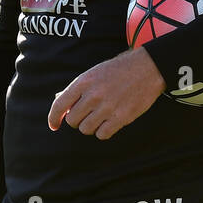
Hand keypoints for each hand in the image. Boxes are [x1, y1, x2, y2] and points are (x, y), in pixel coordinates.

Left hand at [47, 46, 164, 139]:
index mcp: (84, 81)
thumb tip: (59, 102)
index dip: (53, 118)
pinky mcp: (122, 117)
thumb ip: (77, 89)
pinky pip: (102, 134)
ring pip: (86, 129)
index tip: (54, 125)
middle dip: (77, 120)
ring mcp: (108, 107)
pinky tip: (109, 123)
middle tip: (87, 114)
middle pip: (73, 120)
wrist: (148, 68)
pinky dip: (103, 131)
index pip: (60, 104)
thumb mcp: (95, 73)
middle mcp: (94, 95)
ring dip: (90, 126)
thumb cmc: (119, 70)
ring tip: (100, 117)